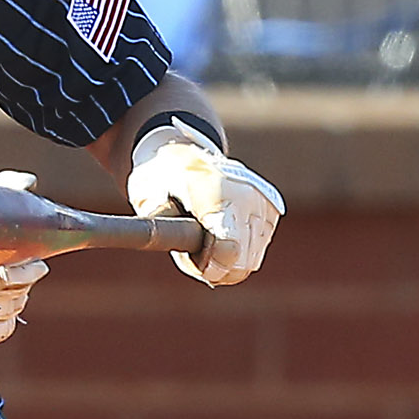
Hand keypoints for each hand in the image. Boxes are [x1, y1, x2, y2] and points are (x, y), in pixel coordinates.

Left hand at [126, 121, 283, 286]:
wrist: (186, 149)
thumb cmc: (162, 177)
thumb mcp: (146, 195)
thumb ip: (157, 223)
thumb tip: (168, 245)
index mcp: (214, 190)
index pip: (228, 249)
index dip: (212, 268)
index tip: (199, 266)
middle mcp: (246, 194)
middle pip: (242, 261)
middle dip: (216, 268)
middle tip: (194, 253)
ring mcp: (262, 201)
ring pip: (251, 261)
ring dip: (227, 262)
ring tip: (206, 241)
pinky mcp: (272, 208)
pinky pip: (257, 251)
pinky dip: (239, 252)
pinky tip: (221, 235)